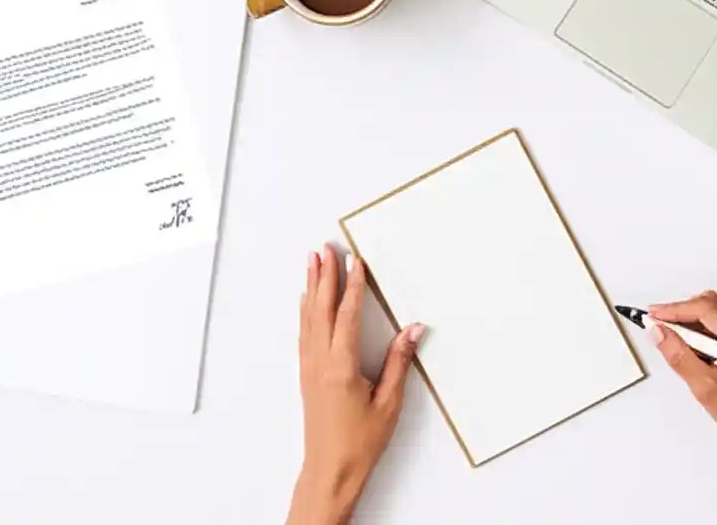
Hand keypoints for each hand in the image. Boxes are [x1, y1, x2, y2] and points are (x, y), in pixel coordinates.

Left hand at [289, 246, 425, 524]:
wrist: (330, 469)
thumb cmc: (360, 441)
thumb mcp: (389, 402)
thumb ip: (399, 362)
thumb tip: (412, 329)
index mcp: (341, 366)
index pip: (346, 315)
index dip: (352, 285)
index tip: (355, 260)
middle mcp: (319, 362)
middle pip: (320, 309)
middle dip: (323, 275)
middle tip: (324, 247)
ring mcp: (309, 367)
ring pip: (308, 317)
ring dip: (311, 287)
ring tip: (312, 262)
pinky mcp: (306, 375)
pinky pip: (304, 332)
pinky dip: (305, 310)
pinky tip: (306, 301)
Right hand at [649, 292, 716, 523]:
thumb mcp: (706, 390)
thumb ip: (680, 357)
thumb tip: (660, 333)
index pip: (707, 310)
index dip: (675, 310)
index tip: (654, 315)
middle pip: (712, 304)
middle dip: (681, 312)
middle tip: (659, 326)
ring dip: (692, 320)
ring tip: (676, 341)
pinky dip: (705, 327)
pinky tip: (695, 346)